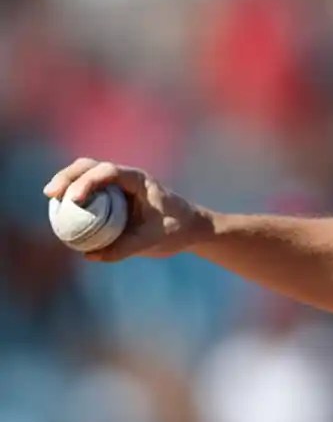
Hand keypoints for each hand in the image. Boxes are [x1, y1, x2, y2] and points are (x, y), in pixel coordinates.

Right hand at [43, 158, 211, 261]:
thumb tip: (90, 255)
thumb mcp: (153, 240)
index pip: (109, 172)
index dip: (88, 181)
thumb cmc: (176, 230)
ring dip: (67, 182)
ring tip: (51, 198)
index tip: (74, 199)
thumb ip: (124, 248)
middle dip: (68, 176)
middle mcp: (126, 178)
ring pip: (86, 174)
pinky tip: (60, 210)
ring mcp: (118, 186)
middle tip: (51, 194)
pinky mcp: (113, 197)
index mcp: (139, 180)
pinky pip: (89, 192)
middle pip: (91, 166)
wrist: (191, 227)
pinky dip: (73, 196)